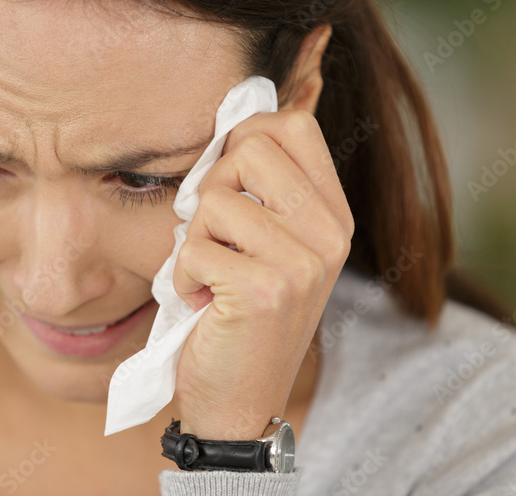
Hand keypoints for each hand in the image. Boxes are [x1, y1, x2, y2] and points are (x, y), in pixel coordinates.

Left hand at [171, 109, 353, 440]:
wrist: (237, 401)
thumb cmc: (235, 313)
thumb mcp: (264, 242)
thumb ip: (262, 186)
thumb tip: (241, 114)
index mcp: (333, 215)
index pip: (293, 126)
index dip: (244, 139)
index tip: (228, 186)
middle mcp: (330, 234)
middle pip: (249, 149)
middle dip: (211, 190)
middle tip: (215, 239)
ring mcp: (303, 263)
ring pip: (214, 200)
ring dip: (193, 242)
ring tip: (211, 277)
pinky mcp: (265, 289)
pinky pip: (193, 248)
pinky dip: (182, 277)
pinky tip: (203, 302)